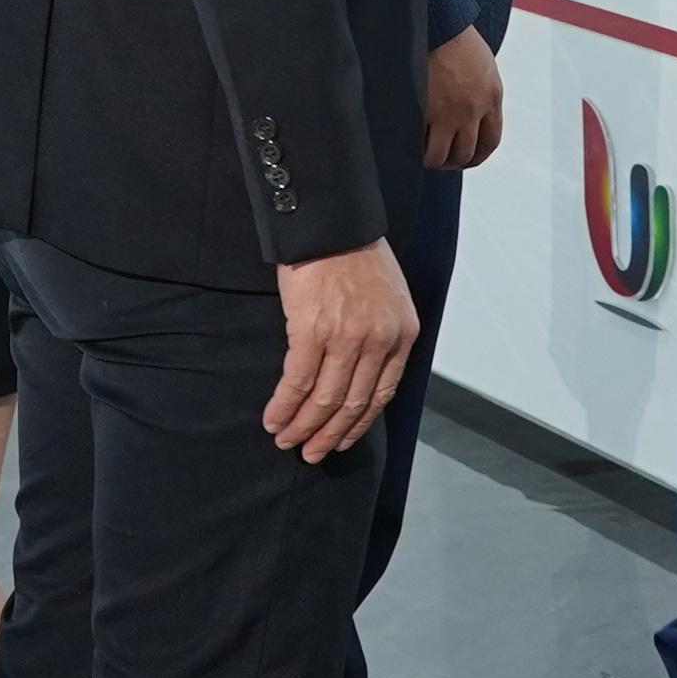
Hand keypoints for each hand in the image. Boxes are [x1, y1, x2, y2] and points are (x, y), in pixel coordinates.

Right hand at [265, 243, 420, 460]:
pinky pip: (298, 381)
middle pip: (353, 403)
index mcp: (403, 334)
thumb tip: (360, 374)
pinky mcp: (313, 330)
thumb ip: (382, 334)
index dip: (359, 423)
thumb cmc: (356, 254)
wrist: (330, 223)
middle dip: (329, 434)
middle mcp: (380, 340)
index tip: (341, 441)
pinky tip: (273, 419)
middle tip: (311, 454)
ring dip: (303, 426)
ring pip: (325, 399)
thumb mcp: (389, 296)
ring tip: (286, 441)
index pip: (382, 394)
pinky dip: (284, 405)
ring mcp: (347, 337)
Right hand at [421, 28, 505, 171]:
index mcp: (492, 96)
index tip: (464, 159)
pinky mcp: (425, 109)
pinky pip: (419, 143)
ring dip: (431, 160)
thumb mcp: (480, 62)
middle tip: (437, 160)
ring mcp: (450, 111)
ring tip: (419, 155)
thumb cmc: (453, 33)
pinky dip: (412, 148)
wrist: (436, 17)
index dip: (476, 156)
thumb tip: (469, 113)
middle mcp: (474, 109)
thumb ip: (479, 89)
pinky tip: (406, 143)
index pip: (490, 141)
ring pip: (441, 155)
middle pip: (465, 153)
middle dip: (451, 161)